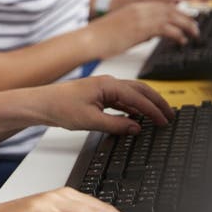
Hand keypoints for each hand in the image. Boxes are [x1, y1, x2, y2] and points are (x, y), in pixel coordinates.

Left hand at [38, 75, 174, 134]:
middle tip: (170, 115)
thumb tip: (136, 127)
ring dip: (146, 104)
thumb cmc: (60, 107)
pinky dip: (133, 107)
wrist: (41, 104)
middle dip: (157, 102)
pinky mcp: (98, 95)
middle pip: (140, 90)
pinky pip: (122, 100)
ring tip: (159, 116)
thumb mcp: (91, 120)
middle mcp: (107, 83)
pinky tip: (137, 116)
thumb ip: (117, 124)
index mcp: (108, 85)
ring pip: (132, 94)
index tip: (166, 121)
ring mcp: (103, 88)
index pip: (139, 97)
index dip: (154, 110)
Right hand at [90, 1, 198, 57]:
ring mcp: (141, 17)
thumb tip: (153, 35)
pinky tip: (182, 41)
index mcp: (135, 7)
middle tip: (195, 28)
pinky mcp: (142, 28)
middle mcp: (140, 9)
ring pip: (173, 17)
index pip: (162, 5)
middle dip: (186, 18)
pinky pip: (167, 29)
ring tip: (194, 35)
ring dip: (187, 26)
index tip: (186, 19)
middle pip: (171, 9)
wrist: (90, 39)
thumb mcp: (124, 28)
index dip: (178, 11)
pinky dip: (178, 35)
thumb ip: (140, 29)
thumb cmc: (102, 37)